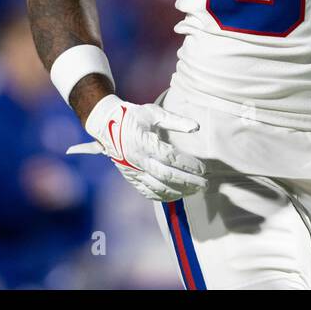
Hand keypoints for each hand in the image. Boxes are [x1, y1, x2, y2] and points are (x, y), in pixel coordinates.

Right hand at [67, 94, 206, 201]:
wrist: (105, 124)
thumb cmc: (132, 116)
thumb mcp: (154, 113)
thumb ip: (176, 121)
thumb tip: (196, 127)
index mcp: (144, 143)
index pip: (171, 158)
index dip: (189, 165)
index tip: (204, 169)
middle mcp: (138, 159)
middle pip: (167, 176)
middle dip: (188, 182)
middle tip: (204, 184)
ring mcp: (133, 170)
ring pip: (158, 187)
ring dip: (178, 191)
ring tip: (194, 191)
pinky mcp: (130, 176)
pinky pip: (147, 191)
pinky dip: (162, 196)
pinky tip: (176, 195)